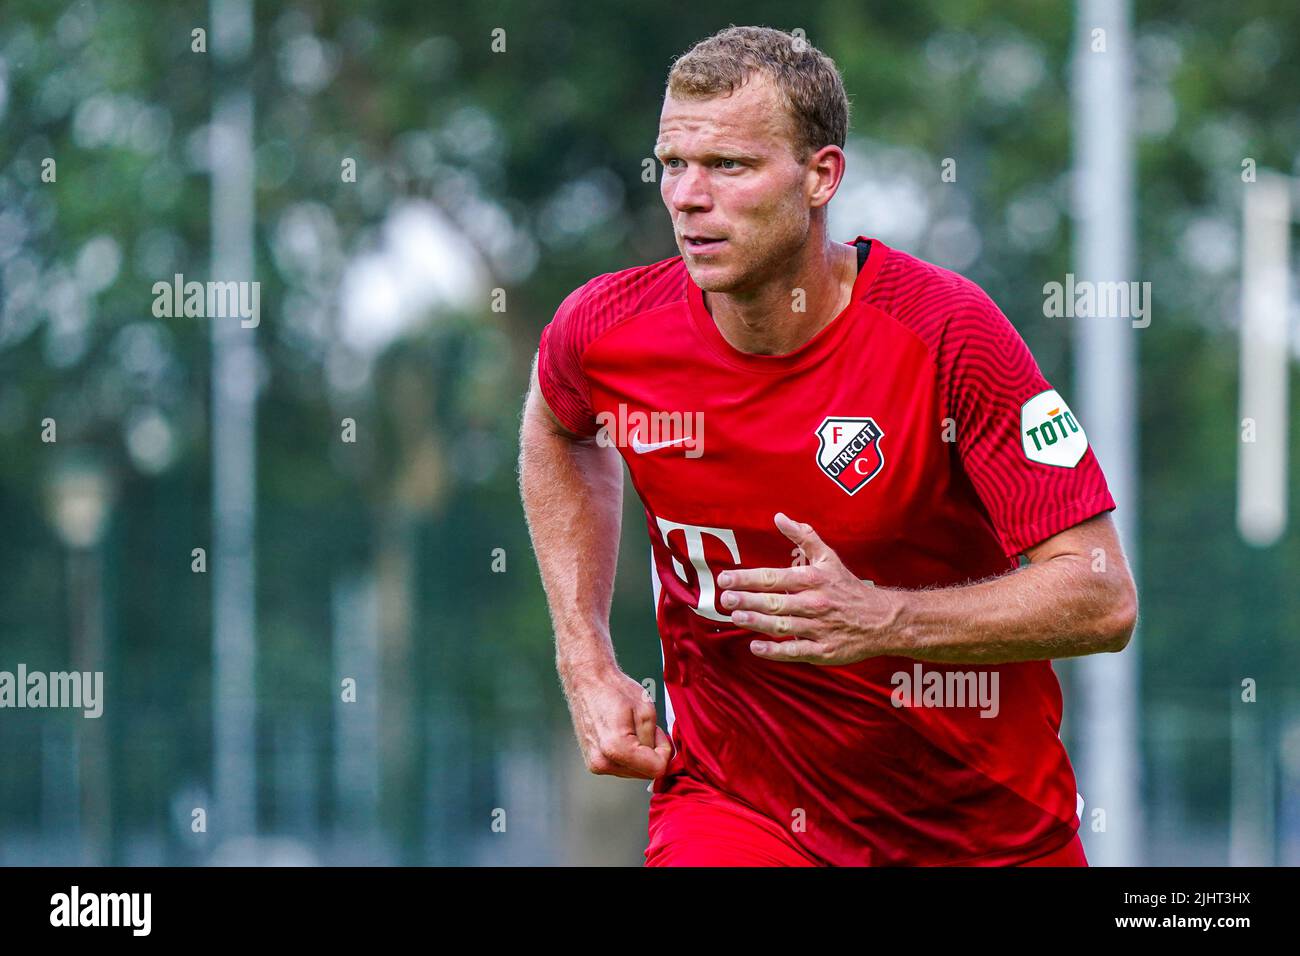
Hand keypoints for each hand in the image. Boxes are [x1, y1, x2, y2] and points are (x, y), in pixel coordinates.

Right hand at [562, 665, 672, 778]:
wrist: (588, 681)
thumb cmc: (615, 690)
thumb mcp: (646, 711)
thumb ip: (655, 742)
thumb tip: (660, 761)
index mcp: (615, 748)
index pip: (656, 768)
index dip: (664, 751)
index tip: (657, 731)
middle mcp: (602, 762)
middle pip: (645, 773)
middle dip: (652, 753)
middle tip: (645, 728)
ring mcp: (595, 765)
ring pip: (635, 771)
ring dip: (641, 755)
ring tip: (632, 729)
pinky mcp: (593, 764)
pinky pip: (623, 767)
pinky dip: (629, 756)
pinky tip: (623, 736)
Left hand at [717, 512, 905, 664]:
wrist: (882, 620)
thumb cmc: (849, 588)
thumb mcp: (829, 558)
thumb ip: (803, 536)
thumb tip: (779, 516)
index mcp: (813, 579)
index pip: (773, 577)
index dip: (747, 578)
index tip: (725, 578)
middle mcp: (814, 603)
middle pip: (774, 602)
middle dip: (747, 600)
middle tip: (724, 600)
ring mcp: (819, 628)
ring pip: (782, 626)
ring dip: (756, 622)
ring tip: (735, 618)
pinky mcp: (823, 651)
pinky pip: (795, 651)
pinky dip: (775, 650)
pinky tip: (755, 646)